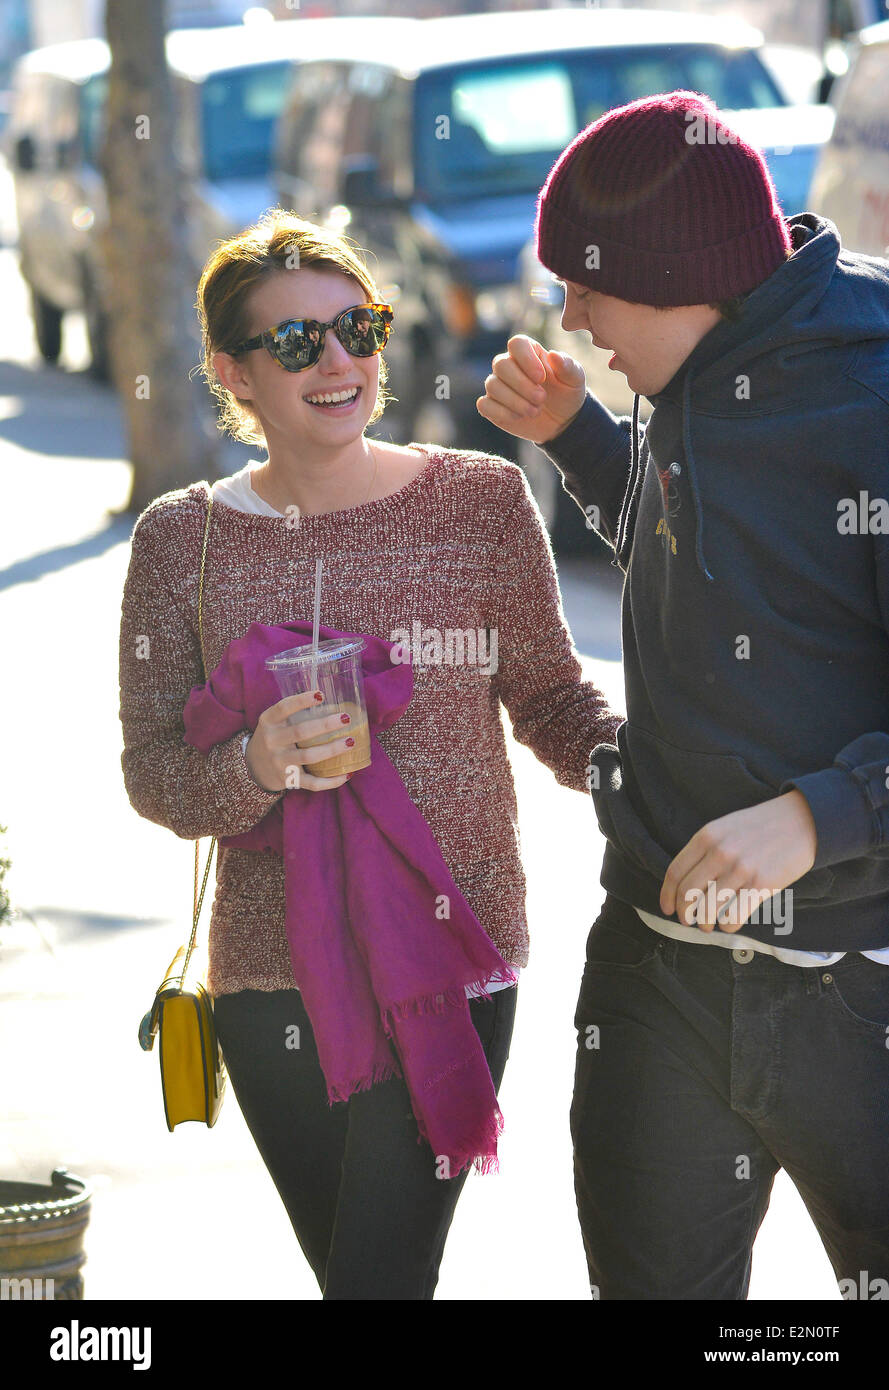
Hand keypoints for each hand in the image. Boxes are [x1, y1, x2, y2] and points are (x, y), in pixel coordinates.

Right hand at [244, 691, 356, 791]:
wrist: (254, 767)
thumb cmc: (273, 737)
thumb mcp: (274, 722)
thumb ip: (294, 713)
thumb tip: (331, 701)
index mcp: (269, 722)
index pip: (283, 708)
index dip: (301, 701)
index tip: (320, 695)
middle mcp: (272, 741)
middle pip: (300, 732)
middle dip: (325, 725)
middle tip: (346, 718)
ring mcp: (279, 762)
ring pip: (309, 756)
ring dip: (332, 749)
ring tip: (351, 742)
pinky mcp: (288, 780)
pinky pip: (312, 783)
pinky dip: (331, 781)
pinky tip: (346, 774)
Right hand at [476, 334, 586, 443]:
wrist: (562, 422)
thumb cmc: (567, 394)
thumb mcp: (575, 379)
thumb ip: (567, 365)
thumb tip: (553, 354)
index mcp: (528, 352)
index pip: (516, 343)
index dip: (526, 359)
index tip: (541, 378)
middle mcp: (509, 365)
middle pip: (501, 364)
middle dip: (522, 385)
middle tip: (541, 398)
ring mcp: (498, 385)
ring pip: (492, 385)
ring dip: (515, 401)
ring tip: (535, 411)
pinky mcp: (491, 406)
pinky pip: (484, 405)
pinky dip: (502, 412)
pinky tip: (519, 417)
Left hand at [658, 791, 817, 930]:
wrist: (802, 820)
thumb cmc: (762, 826)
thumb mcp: (726, 827)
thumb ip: (706, 850)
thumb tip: (687, 882)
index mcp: (707, 836)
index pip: (675, 872)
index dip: (667, 895)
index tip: (667, 908)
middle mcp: (720, 852)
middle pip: (688, 893)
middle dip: (684, 913)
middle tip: (688, 920)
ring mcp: (741, 869)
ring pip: (709, 909)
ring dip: (705, 923)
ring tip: (708, 924)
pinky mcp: (762, 884)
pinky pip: (734, 916)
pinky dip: (727, 925)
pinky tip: (729, 923)